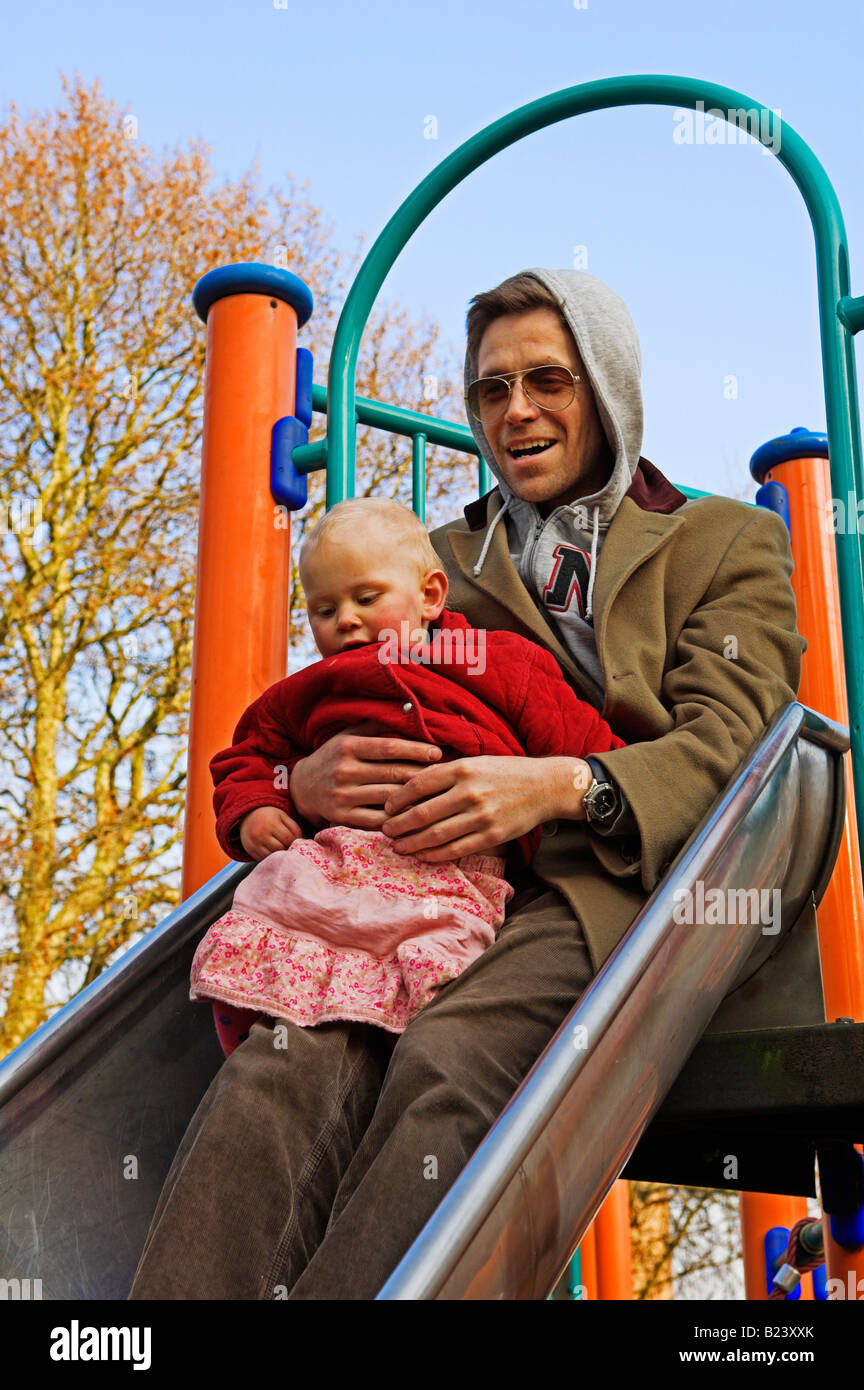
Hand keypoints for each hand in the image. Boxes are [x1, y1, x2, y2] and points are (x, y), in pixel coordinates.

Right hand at [239, 806, 302, 860]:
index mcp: (271, 823)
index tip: (297, 842)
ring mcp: (255, 843)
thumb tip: (301, 842)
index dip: (295, 842)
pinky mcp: (250, 850)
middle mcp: (261, 834)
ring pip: (273, 855)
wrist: (247, 816)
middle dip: (288, 848)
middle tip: (290, 846)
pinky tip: (273, 851)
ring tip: (282, 848)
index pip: (288, 838)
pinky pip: (264, 859)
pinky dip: (271, 857)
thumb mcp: (282, 816)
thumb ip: (294, 827)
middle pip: (281, 848)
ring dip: (280, 854)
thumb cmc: (269, 816)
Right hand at [289, 722, 442, 829]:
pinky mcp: (342, 817)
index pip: (389, 747)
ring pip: (389, 798)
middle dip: (423, 774)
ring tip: (438, 795)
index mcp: (348, 747)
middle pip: (393, 774)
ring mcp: (343, 796)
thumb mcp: (348, 735)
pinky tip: (415, 815)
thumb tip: (409, 711)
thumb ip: (377, 726)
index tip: (438, 753)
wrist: (302, 787)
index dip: (416, 750)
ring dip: (416, 798)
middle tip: (446, 774)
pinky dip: (398, 818)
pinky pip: (377, 820)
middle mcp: (344, 771)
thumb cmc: (334, 756)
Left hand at [380, 755, 592, 861]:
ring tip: (398, 846)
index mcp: (463, 768)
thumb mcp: (475, 761)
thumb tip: (410, 785)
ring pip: (437, 835)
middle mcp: (470, 792)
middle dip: (399, 824)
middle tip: (385, 830)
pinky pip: (456, 849)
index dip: (397, 798)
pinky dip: (435, 854)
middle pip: (423, 813)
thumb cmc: (505, 771)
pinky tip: (422, 855)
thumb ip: (445, 772)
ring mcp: (482, 816)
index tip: (386, 807)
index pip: (419, 785)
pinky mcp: (492, 835)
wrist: (545, 786)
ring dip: (412, 843)